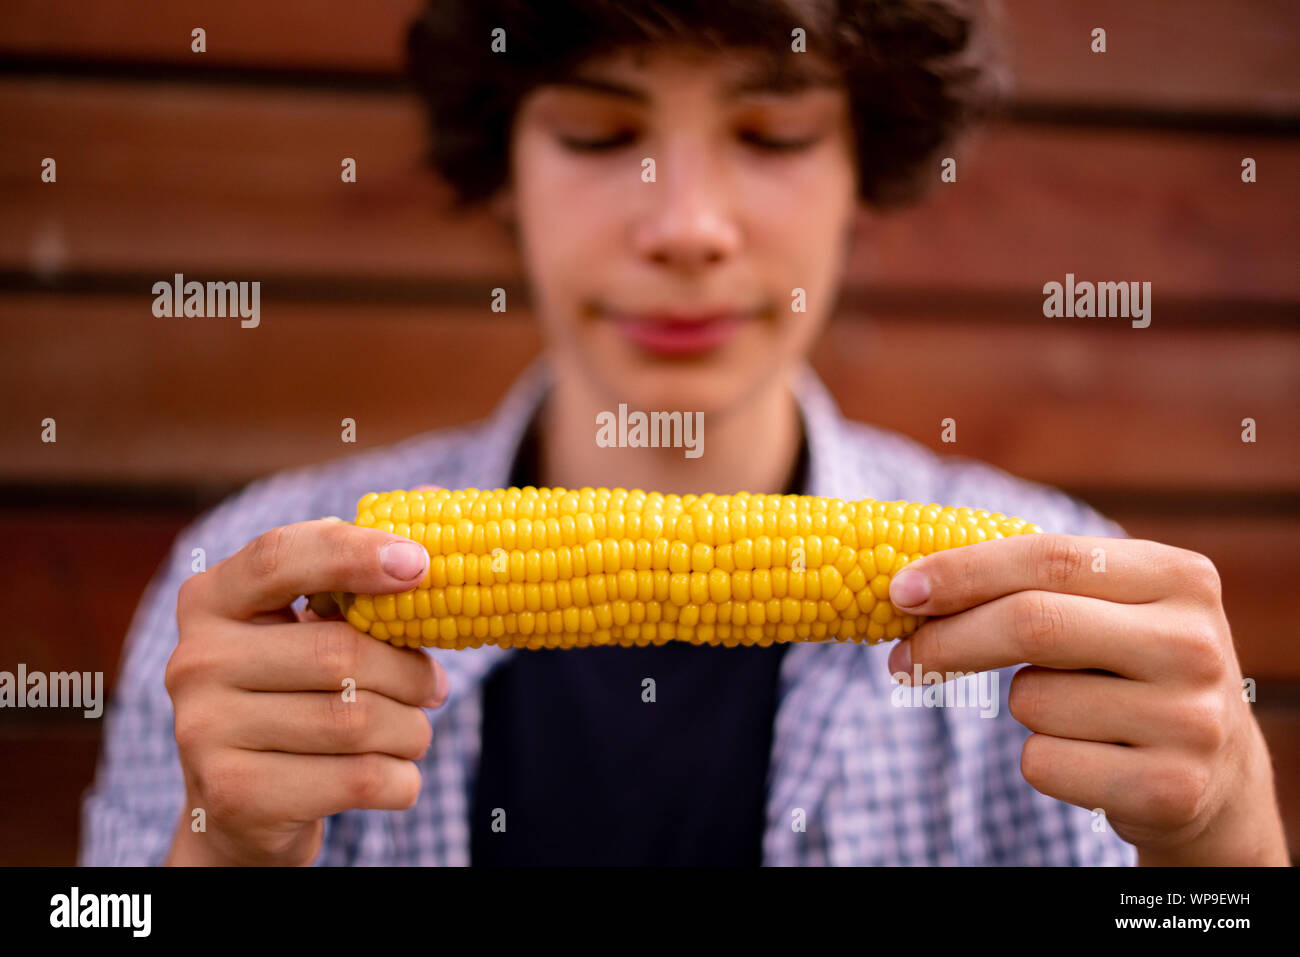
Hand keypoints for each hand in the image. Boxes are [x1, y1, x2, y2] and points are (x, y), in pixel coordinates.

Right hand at [164, 518, 446, 865]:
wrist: (242, 811)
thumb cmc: (297, 695)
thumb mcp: (313, 629)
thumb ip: (362, 570)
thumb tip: (432, 496)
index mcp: (212, 599)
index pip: (282, 556)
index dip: (356, 554)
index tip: (421, 564)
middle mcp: (194, 659)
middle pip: (339, 652)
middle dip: (409, 672)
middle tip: (436, 687)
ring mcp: (203, 730)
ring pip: (357, 720)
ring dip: (411, 729)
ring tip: (413, 732)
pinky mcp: (234, 795)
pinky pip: (358, 779)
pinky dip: (401, 780)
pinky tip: (395, 777)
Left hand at [885, 534, 1288, 865]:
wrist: (1216, 774)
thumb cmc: (1129, 672)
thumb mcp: (1110, 610)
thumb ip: (1034, 584)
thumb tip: (911, 586)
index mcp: (1179, 576)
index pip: (1048, 557)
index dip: (963, 572)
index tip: (900, 591)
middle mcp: (1194, 643)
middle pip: (1032, 622)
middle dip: (949, 638)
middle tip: (901, 657)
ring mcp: (1189, 719)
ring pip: (1031, 700)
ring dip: (1019, 707)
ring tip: (1074, 714)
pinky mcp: (1169, 788)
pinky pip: (1043, 763)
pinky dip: (1040, 760)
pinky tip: (1090, 758)